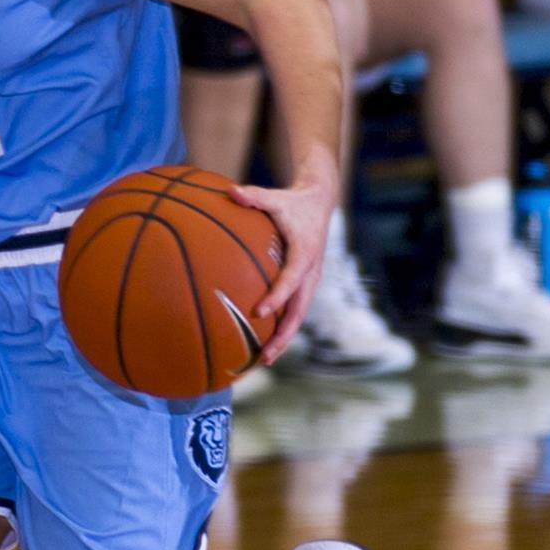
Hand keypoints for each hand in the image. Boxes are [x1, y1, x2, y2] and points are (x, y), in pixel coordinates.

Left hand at [229, 160, 336, 363]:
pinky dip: (283, 327)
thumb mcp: (274, 196)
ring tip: (263, 359)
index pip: (292, 280)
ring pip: (299, 315)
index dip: (277, 297)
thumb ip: (253, 196)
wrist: (320, 201)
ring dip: (284, 338)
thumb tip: (229, 191)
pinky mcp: (306, 283)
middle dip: (284, 335)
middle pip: (300, 311)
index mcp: (305, 253)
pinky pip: (295, 309)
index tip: (259, 313)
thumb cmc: (293, 202)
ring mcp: (311, 280)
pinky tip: (264, 340)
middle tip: (264, 355)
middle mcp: (311, 272)